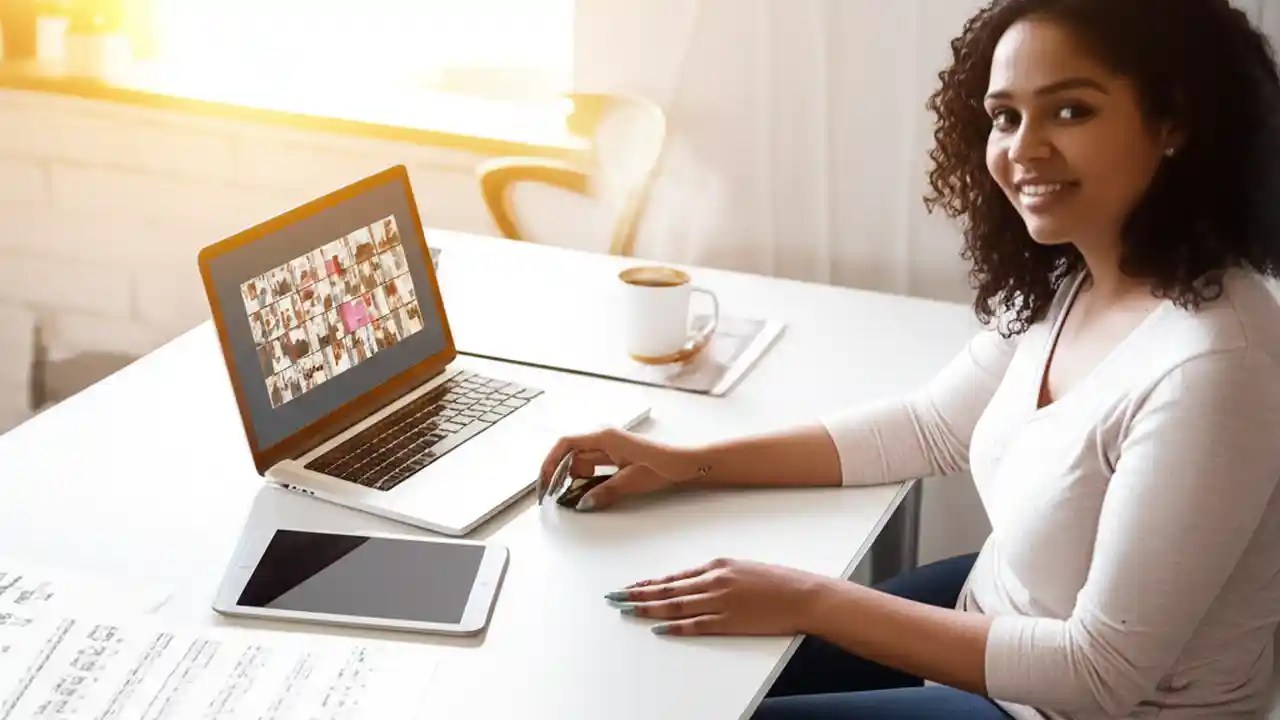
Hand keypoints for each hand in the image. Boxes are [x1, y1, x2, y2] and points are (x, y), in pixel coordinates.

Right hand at [539, 428, 698, 510]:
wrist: (687, 464)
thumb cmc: (665, 464)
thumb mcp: (632, 480)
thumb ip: (605, 491)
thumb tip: (582, 503)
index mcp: (605, 437)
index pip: (566, 444)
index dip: (551, 462)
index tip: (545, 481)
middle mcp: (605, 439)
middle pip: (571, 455)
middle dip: (559, 474)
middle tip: (552, 496)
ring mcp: (611, 448)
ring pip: (581, 462)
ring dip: (573, 479)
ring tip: (566, 499)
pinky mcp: (617, 458)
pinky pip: (594, 467)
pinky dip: (587, 480)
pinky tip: (586, 494)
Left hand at [604, 558, 833, 636]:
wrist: (803, 594)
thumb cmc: (778, 582)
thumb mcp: (744, 569)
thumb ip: (718, 576)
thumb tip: (694, 583)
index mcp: (718, 566)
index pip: (675, 577)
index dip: (650, 583)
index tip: (631, 586)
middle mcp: (714, 581)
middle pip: (668, 589)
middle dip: (638, 593)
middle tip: (613, 596)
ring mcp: (720, 601)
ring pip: (675, 605)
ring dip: (648, 607)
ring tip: (625, 609)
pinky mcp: (729, 621)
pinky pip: (695, 624)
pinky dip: (675, 626)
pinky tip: (658, 627)